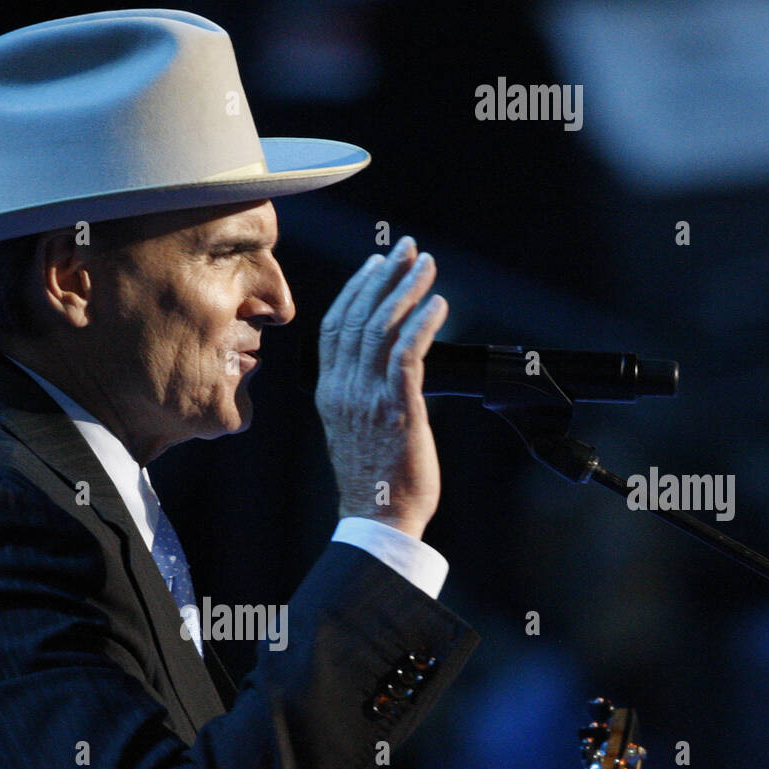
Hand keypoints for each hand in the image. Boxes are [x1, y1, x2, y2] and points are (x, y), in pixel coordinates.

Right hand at [316, 237, 446, 539]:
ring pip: (381, 328)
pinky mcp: (397, 409)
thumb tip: (382, 368)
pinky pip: (407, 354)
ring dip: (407, 291)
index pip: (334, 327)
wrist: (378, 519)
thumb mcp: (353, 431)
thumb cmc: (373, 481)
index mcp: (329, 393)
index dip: (355, 291)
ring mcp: (368, 399)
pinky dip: (423, 324)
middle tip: (407, 249)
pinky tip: (438, 305)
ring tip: (427, 265)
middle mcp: (343, 390)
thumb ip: (359, 397)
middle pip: (357, 317)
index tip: (375, 266)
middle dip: (384, 277)